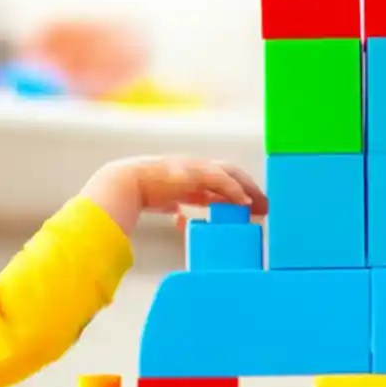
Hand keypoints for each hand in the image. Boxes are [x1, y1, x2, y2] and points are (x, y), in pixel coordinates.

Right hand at [83, 156, 266, 234]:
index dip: (234, 191)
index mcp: (188, 175)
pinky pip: (219, 180)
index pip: (217, 180)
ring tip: (261, 204)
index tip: (248, 205)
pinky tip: (244, 201)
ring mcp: (193, 169)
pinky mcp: (192, 174)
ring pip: (228, 174)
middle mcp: (193, 169)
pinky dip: (233, 190)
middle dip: (247, 188)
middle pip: (228, 174)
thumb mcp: (163, 200)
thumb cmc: (135, 194)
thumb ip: (175, 205)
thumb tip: (181, 217)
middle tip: (264, 204)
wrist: (122, 185)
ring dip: (246, 188)